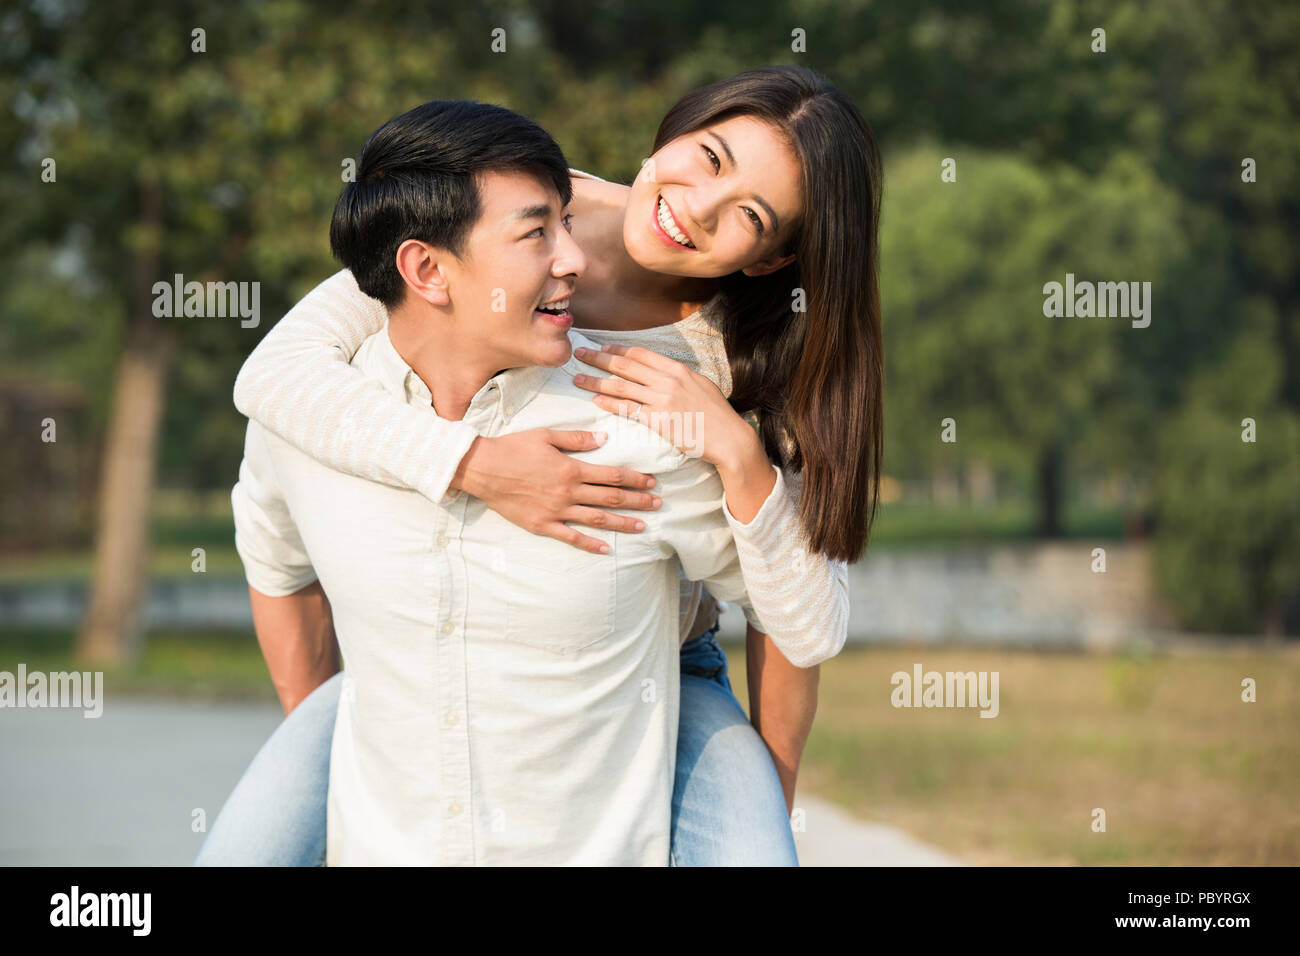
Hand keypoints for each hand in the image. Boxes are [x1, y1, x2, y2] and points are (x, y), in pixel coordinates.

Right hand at [450, 429, 660, 553]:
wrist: (482, 469)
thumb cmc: (513, 448)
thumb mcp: (546, 435)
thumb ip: (577, 438)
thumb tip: (605, 439)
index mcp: (571, 469)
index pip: (611, 475)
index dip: (634, 478)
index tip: (652, 481)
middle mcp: (568, 492)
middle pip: (610, 499)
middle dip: (637, 501)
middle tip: (658, 504)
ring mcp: (556, 511)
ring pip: (596, 520)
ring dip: (622, 523)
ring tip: (642, 526)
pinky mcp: (542, 525)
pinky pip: (571, 537)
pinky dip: (590, 544)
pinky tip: (606, 549)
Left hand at [571, 344, 755, 470]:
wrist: (729, 438)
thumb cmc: (717, 414)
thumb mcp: (700, 385)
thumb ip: (679, 377)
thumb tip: (662, 373)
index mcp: (677, 369)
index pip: (640, 354)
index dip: (617, 349)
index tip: (601, 348)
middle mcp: (668, 380)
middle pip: (625, 365)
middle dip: (598, 358)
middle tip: (579, 353)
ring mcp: (663, 400)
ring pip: (621, 386)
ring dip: (596, 381)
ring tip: (578, 378)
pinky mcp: (659, 420)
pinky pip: (628, 409)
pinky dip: (609, 403)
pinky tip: (595, 400)